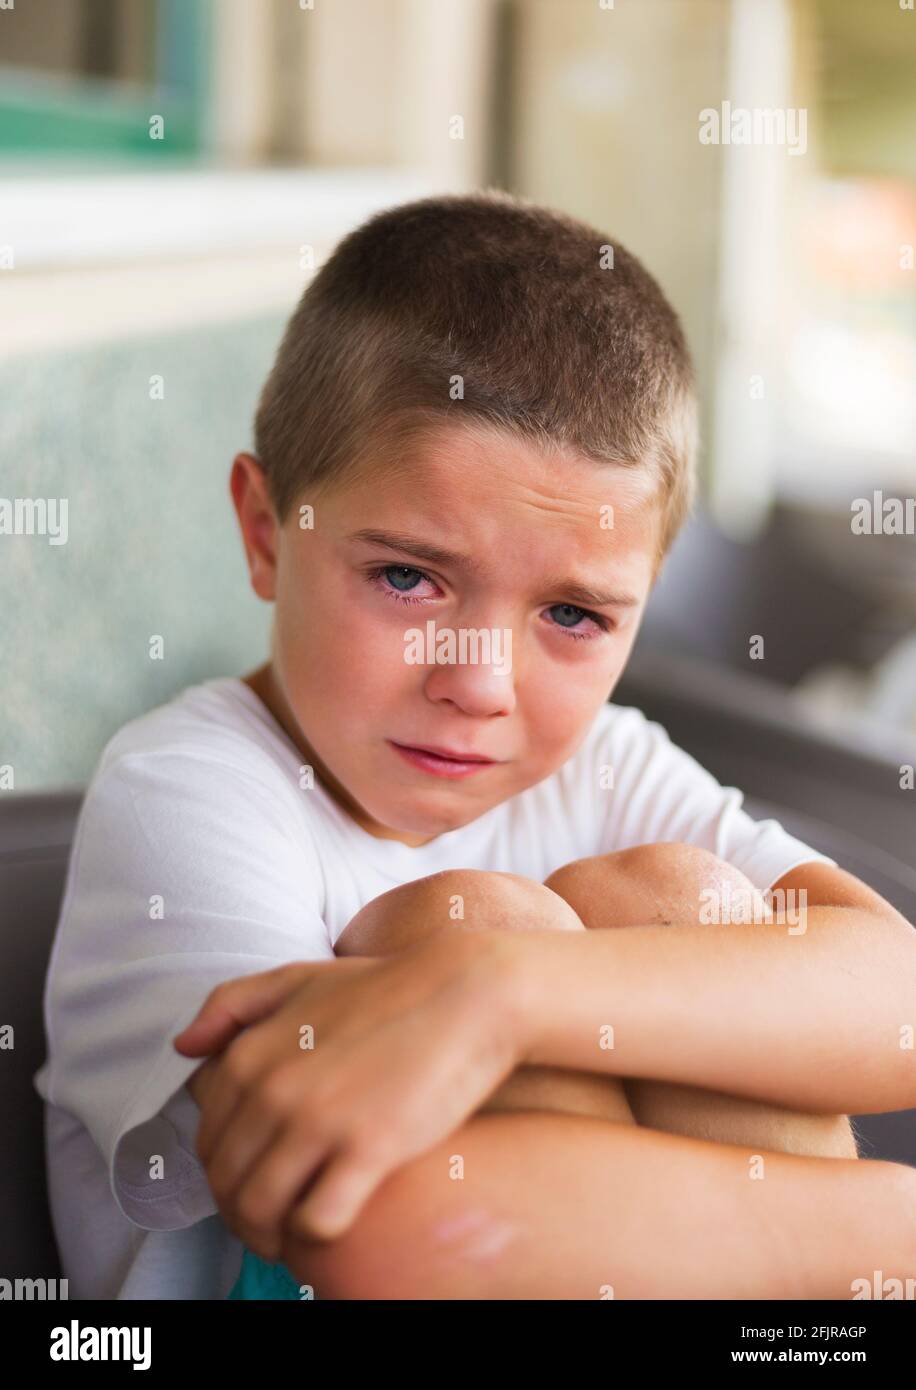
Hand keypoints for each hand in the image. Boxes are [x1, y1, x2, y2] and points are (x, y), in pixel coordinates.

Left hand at [172, 930, 527, 1260]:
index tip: (254, 1179)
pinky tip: (332, 1226)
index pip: (207, 1141)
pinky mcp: (367, 1150)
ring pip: (259, 1212)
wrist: (467, 994)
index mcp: (249, 1054)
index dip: (225, 1171)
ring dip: (270, 1236)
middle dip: (241, 1212)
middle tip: (273, 1218)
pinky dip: (314, 1239)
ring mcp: (318, 1122)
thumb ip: (231, 1004)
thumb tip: (183, 1048)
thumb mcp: (297, 978)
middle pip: (227, 1184)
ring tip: (293, 1236)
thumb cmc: (386, 988)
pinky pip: (316, 1223)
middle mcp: (272, 1090)